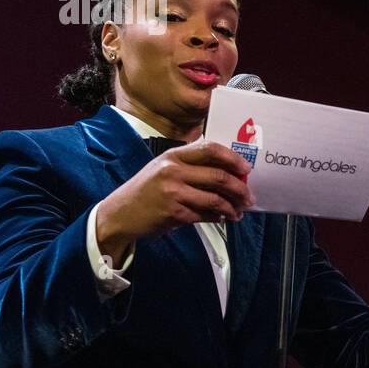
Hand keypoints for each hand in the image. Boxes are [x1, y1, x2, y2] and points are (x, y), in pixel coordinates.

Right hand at [95, 142, 256, 260]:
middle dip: (239, 189)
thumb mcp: (164, 169)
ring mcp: (172, 191)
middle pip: (218, 176)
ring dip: (232, 207)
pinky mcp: (173, 212)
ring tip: (238, 212)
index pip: (210, 149)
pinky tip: (222, 218)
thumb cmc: (147, 191)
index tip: (246, 169)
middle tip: (249, 197)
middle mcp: (173, 170)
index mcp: (173, 156)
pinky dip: (217, 218)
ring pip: (215, 199)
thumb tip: (229, 175)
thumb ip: (192, 168)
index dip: (233, 158)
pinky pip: (204, 215)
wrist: (120, 213)